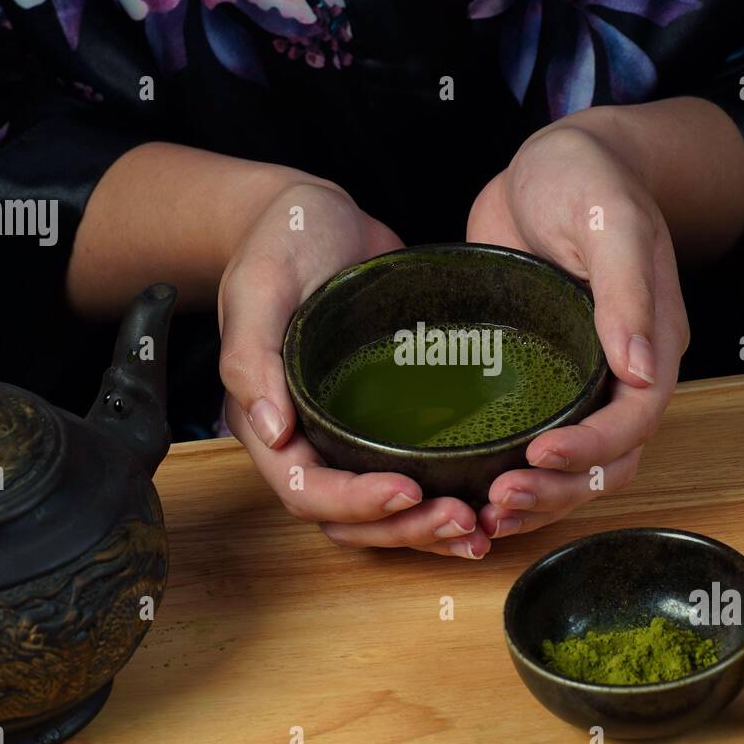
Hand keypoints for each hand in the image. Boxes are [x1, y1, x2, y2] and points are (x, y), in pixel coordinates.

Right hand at [219, 182, 493, 558]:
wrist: (320, 215)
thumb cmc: (280, 242)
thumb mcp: (260, 288)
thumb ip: (254, 359)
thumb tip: (272, 432)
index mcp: (269, 420)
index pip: (306, 488)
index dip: (354, 502)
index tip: (407, 491)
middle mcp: (307, 437)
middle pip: (350, 516)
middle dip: (405, 528)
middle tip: (463, 520)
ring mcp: (350, 431)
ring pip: (385, 508)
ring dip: (429, 526)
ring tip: (481, 525)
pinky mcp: (389, 418)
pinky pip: (415, 471)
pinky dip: (448, 492)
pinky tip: (489, 498)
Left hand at [465, 116, 689, 538]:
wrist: (548, 162)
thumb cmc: (586, 176)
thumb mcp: (608, 220)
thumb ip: (627, 290)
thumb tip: (640, 369)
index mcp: (652, 341)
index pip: (635, 419)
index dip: (594, 449)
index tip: (538, 455)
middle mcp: (620, 370)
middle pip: (608, 460)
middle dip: (560, 490)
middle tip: (499, 499)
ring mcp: (578, 378)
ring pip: (573, 466)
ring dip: (536, 498)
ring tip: (484, 513)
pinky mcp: (537, 376)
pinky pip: (533, 440)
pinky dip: (511, 472)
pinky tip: (472, 490)